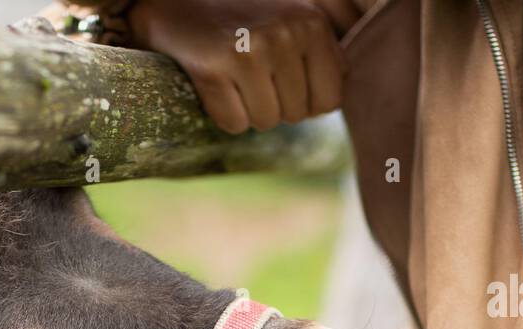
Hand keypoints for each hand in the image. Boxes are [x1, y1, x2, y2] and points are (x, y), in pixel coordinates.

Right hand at [125, 0, 359, 132]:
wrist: (179, 6)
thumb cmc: (242, 21)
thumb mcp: (296, 20)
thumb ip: (329, 50)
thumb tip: (344, 96)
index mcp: (312, 23)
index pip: (330, 100)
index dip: (305, 102)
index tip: (283, 79)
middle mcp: (286, 33)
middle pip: (296, 115)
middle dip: (275, 105)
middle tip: (253, 74)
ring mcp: (250, 50)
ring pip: (265, 122)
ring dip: (249, 111)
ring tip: (235, 77)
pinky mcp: (214, 68)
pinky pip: (234, 124)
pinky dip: (223, 114)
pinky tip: (216, 84)